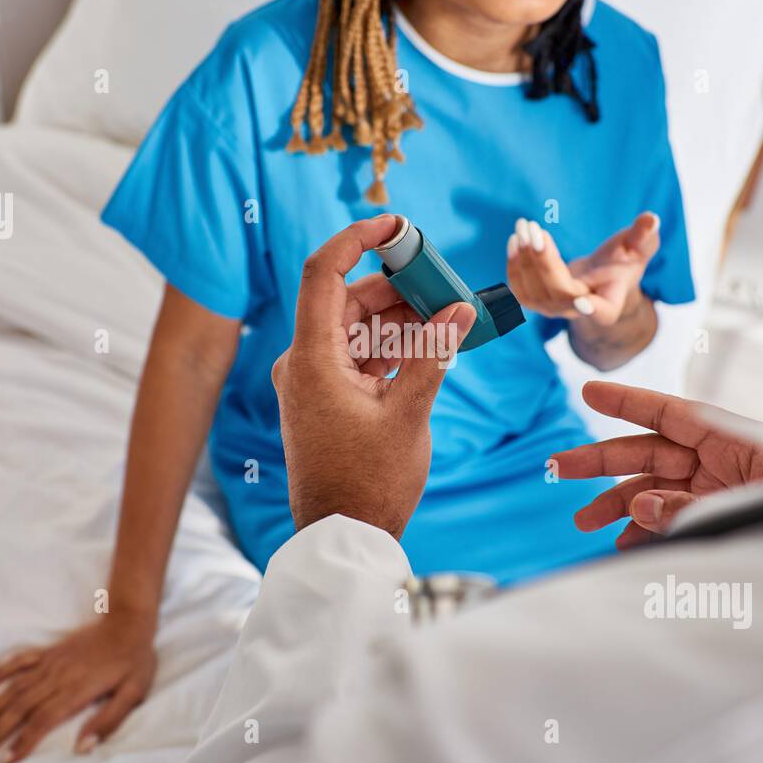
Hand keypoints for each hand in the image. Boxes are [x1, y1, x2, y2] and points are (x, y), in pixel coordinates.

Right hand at [0, 613, 155, 762]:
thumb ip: (109, 721)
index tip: (3, 760)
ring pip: (14, 687)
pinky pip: (18, 661)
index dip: (22, 741)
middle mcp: (58, 676)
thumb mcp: (133, 693)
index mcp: (78, 689)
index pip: (43, 720)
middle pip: (21, 707)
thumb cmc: (135, 661)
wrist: (130, 621)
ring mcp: (50, 662)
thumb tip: (83, 747)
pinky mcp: (49, 651)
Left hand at [272, 214, 476, 539]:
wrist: (344, 537)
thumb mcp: (410, 414)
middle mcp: (304, 362)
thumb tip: (458, 310)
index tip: (396, 225)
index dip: (357, 238)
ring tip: (446, 317)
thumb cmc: (370, 483)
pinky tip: (430, 345)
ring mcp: (313, 381)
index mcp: (312, 359)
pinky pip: (358, 355)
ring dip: (400, 319)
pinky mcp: (326, 398)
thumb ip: (434, 354)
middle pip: (349, 300)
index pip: (323, 273)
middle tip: (445, 284)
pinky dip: (391, 346)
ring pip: (357, 328)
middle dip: (398, 287)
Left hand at [506, 213, 660, 325]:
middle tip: (535, 229)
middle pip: (558, 292)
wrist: (600, 280)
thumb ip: (643, 236)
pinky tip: (516, 239)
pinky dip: (514, 264)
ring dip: (525, 258)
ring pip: (534, 291)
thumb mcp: (638, 249)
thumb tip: (651, 219)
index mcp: (609, 305)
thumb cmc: (623, 263)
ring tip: (524, 227)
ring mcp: (554, 310)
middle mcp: (578, 312)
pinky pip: (520, 289)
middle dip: (544, 260)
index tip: (583, 302)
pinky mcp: (537, 301)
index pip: (602, 312)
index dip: (592, 309)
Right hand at [551, 381, 762, 548]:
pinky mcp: (724, 515)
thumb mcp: (751, 502)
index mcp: (730, 437)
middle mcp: (720, 458)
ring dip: (619, 505)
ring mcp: (720, 487)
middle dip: (602, 462)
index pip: (667, 412)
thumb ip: (689, 507)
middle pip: (648, 452)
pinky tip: (625, 544)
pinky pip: (674, 517)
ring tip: (585, 524)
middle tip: (557, 469)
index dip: (626, 401)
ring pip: (655, 489)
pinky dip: (647, 529)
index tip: (588, 390)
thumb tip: (635, 507)